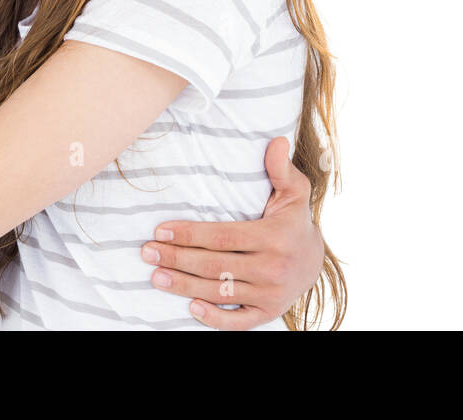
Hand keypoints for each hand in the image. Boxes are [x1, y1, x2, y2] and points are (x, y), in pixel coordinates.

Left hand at [140, 137, 323, 328]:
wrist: (315, 261)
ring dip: (183, 286)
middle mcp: (273, 268)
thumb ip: (280, 168)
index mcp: (274, 237)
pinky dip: (215, 318)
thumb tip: (277, 140)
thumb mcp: (293, 191)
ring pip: (219, 292)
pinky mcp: (268, 313)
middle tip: (147, 252)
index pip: (222, 236)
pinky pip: (238, 321)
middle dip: (176, 259)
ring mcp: (271, 295)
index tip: (160, 230)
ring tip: (155, 275)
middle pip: (214, 265)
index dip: (189, 234)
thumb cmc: (294, 220)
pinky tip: (191, 307)